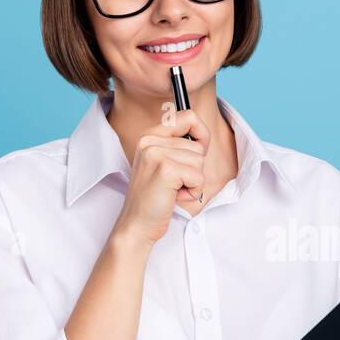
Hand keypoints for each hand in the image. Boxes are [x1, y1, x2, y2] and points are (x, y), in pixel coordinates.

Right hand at [113, 108, 208, 246]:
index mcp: (150, 135)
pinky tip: (174, 196)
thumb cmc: (155, 196)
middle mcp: (150, 140)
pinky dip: (192, 191)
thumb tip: (202, 136)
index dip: (201, 134)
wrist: (137, 223)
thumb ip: (179, 147)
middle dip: (194, 168)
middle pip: (197, 145)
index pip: (188, 116)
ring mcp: (156, 154)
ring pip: (199, 162)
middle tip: (173, 182)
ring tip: (172, 189)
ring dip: (193, 181)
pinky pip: (198, 177)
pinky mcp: (165, 170)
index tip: (198, 152)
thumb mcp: (164, 164)